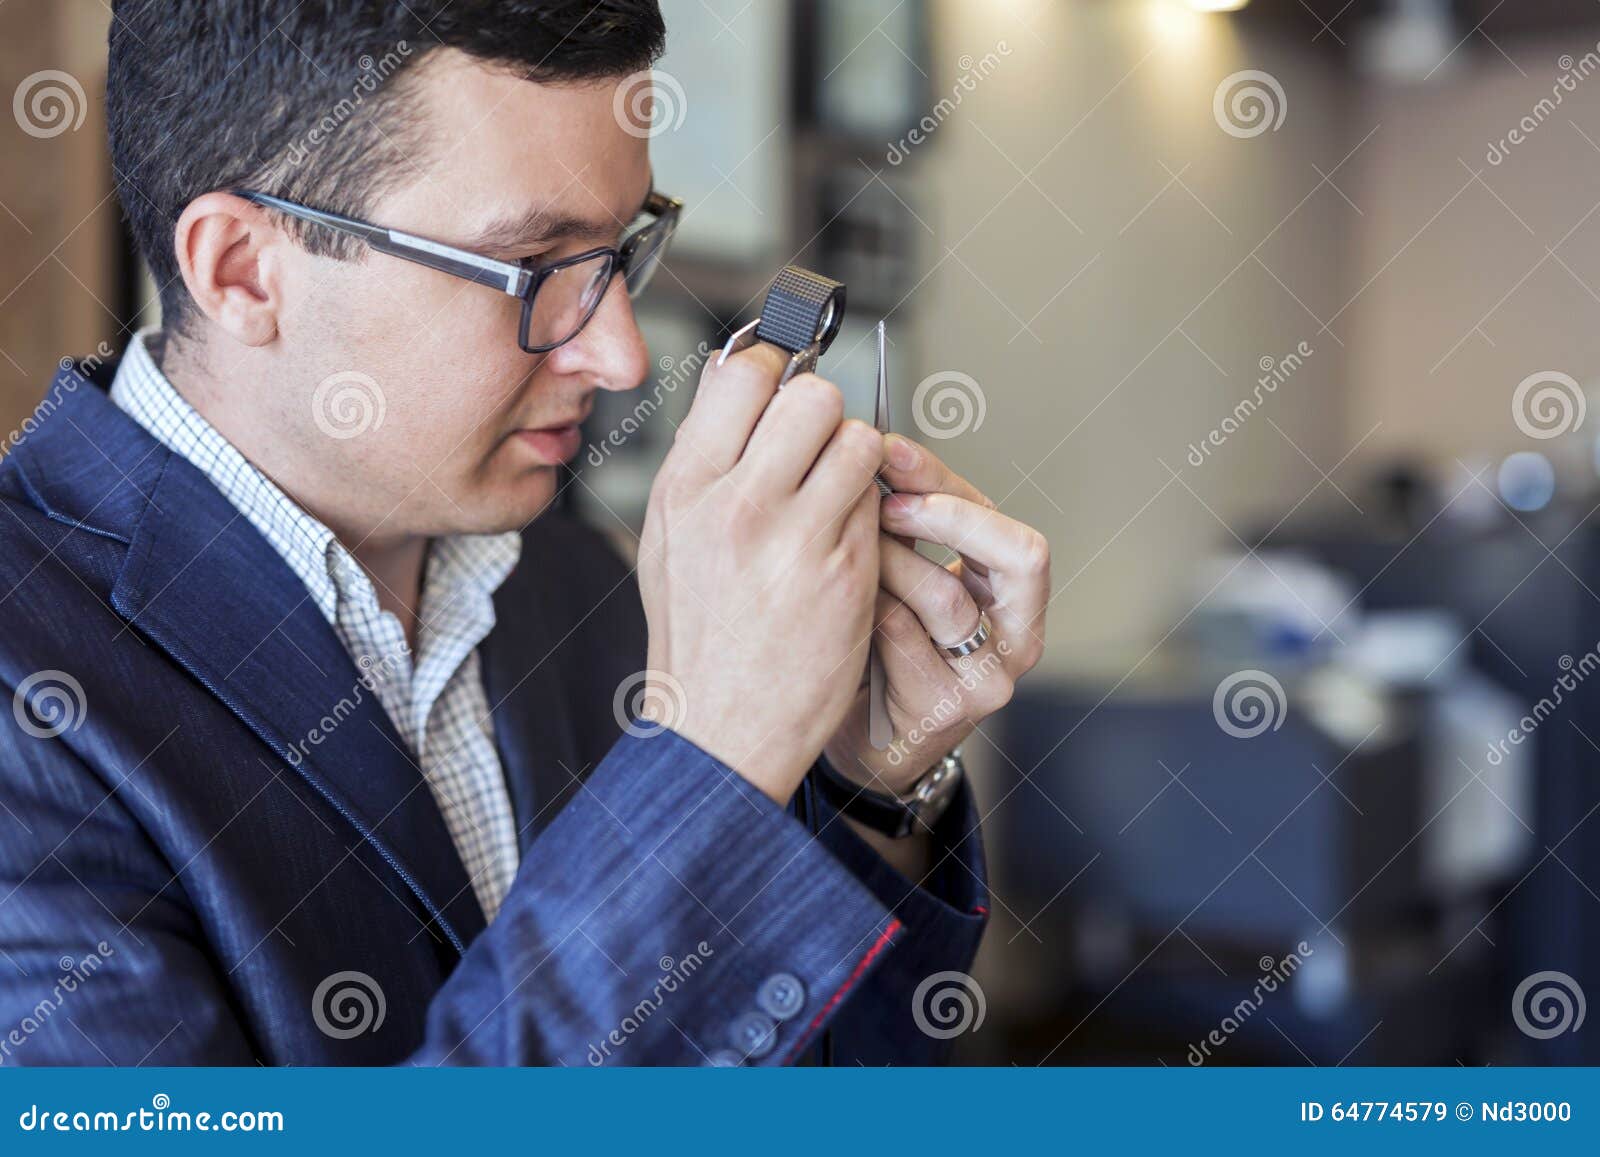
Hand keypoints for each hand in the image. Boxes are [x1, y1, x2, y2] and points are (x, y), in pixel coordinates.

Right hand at [637, 344, 882, 802]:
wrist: (723, 727)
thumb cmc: (697, 633)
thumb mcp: (669, 535)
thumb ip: (702, 452)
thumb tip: (728, 372)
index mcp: (687, 488)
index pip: (744, 373)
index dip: (775, 370)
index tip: (784, 386)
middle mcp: (739, 505)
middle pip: (812, 396)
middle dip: (824, 412)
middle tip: (817, 446)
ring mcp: (797, 539)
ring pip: (859, 442)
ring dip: (857, 459)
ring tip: (836, 494)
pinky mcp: (848, 572)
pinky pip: (879, 502)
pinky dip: (871, 511)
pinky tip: (846, 541)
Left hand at [824, 433, 1049, 796]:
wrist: (865, 738)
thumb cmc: (885, 650)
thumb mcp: (908, 574)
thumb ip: (910, 520)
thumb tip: (881, 448)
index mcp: (1016, 598)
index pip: (1013, 528)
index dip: (950, 485)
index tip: (890, 455)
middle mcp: (1018, 640)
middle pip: (1020, 555)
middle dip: (946, 516)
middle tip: (884, 503)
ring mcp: (987, 680)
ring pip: (945, 594)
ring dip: (888, 560)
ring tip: (848, 551)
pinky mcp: (945, 708)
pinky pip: (900, 634)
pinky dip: (862, 606)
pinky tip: (836, 602)